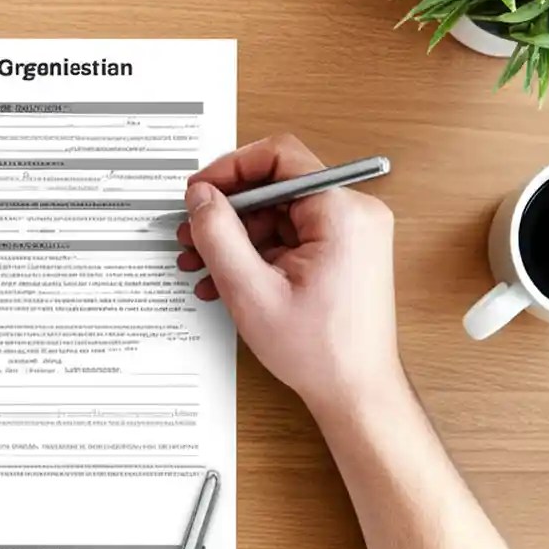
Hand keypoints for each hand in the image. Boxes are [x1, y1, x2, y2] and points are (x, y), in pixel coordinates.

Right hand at [177, 135, 403, 412]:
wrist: (356, 391)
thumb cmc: (320, 351)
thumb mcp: (251, 291)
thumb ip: (219, 235)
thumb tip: (200, 196)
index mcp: (341, 213)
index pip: (280, 157)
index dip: (230, 169)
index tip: (200, 191)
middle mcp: (355, 214)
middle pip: (276, 187)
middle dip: (227, 212)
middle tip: (192, 234)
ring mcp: (351, 233)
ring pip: (278, 214)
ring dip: (236, 237)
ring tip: (201, 263)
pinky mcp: (343, 251)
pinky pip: (290, 236)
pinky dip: (257, 253)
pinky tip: (227, 278)